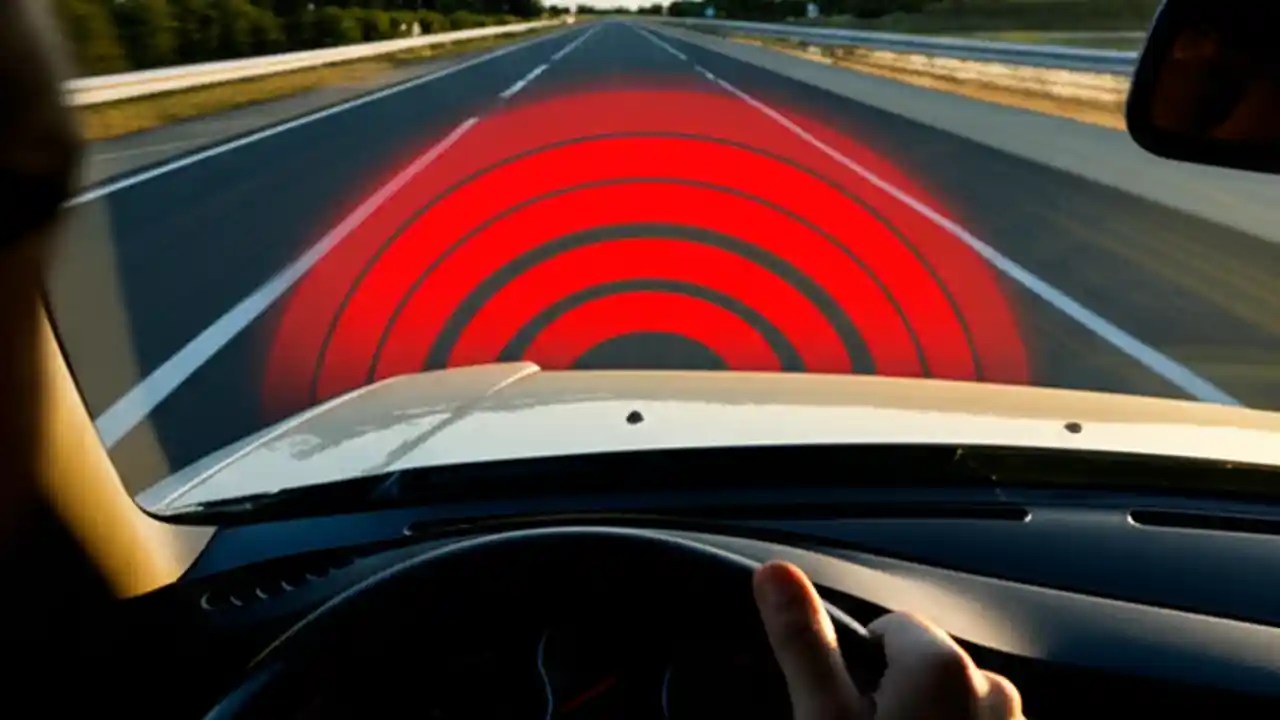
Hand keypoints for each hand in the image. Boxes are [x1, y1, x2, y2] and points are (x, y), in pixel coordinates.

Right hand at [753, 561, 1022, 719]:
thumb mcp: (824, 718)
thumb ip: (804, 641)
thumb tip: (774, 571)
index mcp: (944, 665)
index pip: (892, 628)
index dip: (862, 670)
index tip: (851, 712)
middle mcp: (997, 691)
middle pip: (928, 666)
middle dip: (898, 698)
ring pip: (959, 705)